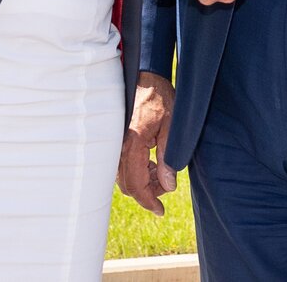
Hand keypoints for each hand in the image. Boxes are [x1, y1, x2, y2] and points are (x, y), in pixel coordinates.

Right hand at [117, 73, 176, 212]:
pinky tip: (150, 161)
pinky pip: (121, 166)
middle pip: (128, 185)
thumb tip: (168, 185)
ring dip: (142, 181)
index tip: (160, 211)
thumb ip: (169, 158)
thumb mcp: (172, 127)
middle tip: (166, 182)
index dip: (149, 202)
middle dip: (148, 191)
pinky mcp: (115, 141)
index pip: (136, 185)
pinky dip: (135, 171)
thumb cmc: (161, 98)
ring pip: (123, 177)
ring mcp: (114, 143)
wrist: (146, 76)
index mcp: (133, 143)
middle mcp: (119, 146)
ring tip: (160, 168)